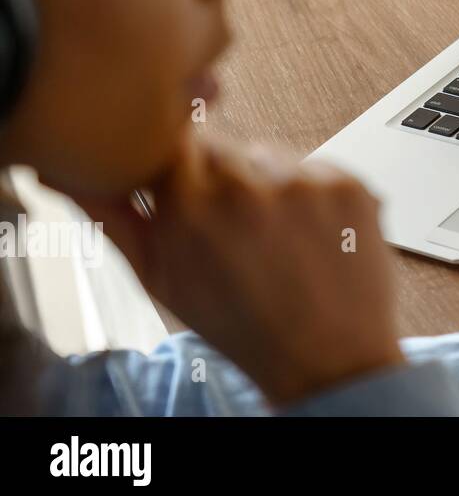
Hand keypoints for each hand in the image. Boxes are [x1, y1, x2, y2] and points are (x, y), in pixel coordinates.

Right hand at [72, 134, 404, 405]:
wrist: (328, 358)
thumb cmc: (240, 324)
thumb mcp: (160, 280)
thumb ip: (114, 217)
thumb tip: (71, 173)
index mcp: (192, 204)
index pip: (172, 138)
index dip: (177, 162)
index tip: (183, 185)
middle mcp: (249, 184)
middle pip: (222, 142)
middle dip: (219, 174)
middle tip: (231, 225)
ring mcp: (306, 181)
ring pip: (270, 154)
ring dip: (266, 182)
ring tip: (274, 237)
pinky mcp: (350, 184)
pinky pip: (317, 168)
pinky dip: (311, 194)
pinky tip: (309, 237)